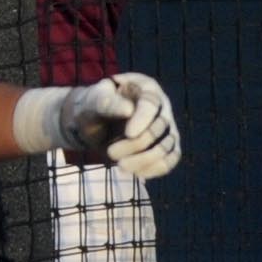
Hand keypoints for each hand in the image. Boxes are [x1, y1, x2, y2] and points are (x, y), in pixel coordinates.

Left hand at [61, 73, 180, 178]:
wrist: (92, 123)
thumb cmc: (92, 107)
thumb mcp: (93, 102)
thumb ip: (107, 103)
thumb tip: (129, 110)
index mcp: (145, 88)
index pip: (151, 104)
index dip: (142, 120)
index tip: (128, 134)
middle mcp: (161, 107)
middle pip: (160, 128)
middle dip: (136, 144)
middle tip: (110, 153)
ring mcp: (166, 127)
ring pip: (167, 147)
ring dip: (144, 160)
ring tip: (120, 166)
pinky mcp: (165, 146)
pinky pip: (169, 160)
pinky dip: (155, 169)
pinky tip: (136, 173)